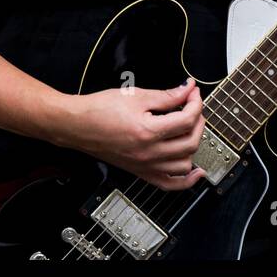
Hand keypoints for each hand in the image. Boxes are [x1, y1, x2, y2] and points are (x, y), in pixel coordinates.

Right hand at [52, 79, 207, 190]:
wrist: (78, 125)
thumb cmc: (100, 110)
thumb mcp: (136, 95)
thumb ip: (166, 96)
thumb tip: (186, 91)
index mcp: (148, 131)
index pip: (186, 119)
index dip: (195, 102)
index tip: (193, 92)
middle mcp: (149, 153)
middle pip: (190, 141)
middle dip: (198, 120)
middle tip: (192, 105)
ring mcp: (146, 165)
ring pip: (185, 163)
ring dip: (193, 144)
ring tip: (189, 128)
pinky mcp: (141, 172)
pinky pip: (170, 184)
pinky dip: (187, 181)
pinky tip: (195, 170)